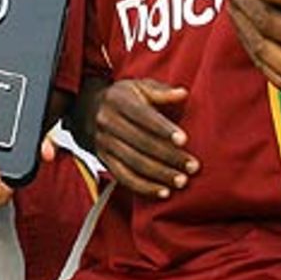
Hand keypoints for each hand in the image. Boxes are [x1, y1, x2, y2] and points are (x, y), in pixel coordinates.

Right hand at [92, 79, 198, 198]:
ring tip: (182, 181)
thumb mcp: (138, 86)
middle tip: (192, 166)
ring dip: (160, 175)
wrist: (87, 111)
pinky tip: (163, 192)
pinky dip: (144, 187)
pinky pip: (124, 178)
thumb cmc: (123, 98)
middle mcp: (108, 122)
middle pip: (141, 143)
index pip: (143, 116)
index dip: (163, 129)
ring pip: (134, 163)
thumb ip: (161, 91)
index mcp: (119, 101)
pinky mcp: (104, 161)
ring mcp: (105, 143)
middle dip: (169, 157)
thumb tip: (182, 93)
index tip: (184, 140)